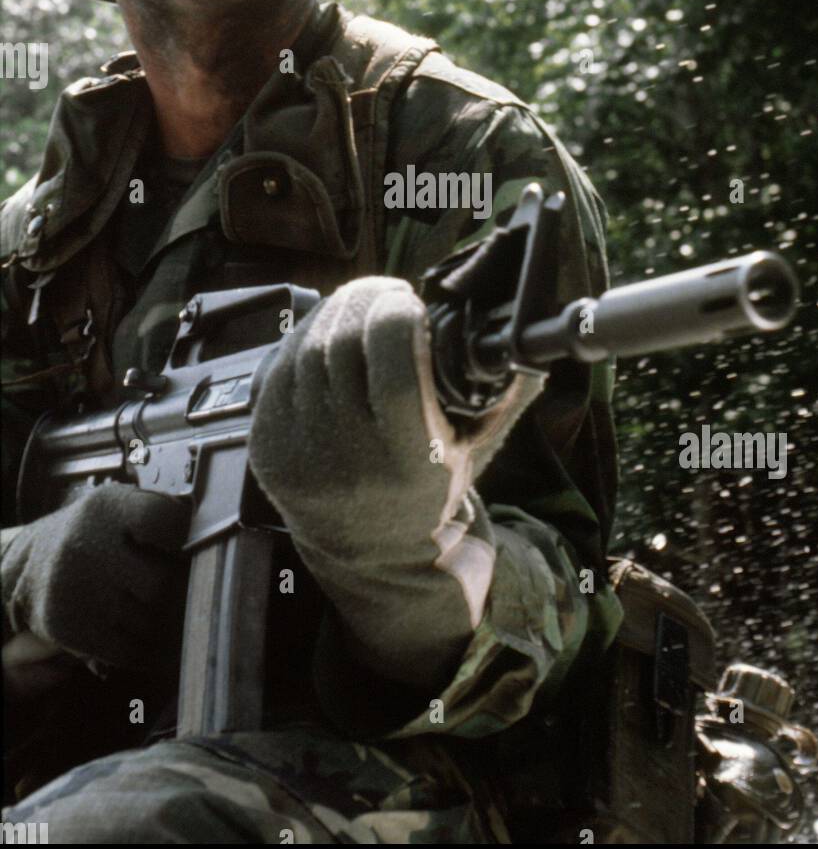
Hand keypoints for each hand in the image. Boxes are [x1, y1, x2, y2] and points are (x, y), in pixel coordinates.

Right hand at [1, 483, 189, 671]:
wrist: (32, 565)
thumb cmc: (94, 534)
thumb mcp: (120, 508)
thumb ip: (163, 514)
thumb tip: (218, 532)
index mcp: (107, 508)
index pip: (164, 521)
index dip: (186, 539)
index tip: (192, 550)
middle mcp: (85, 545)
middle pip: (160, 582)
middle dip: (173, 590)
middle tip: (176, 589)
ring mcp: (73, 589)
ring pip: (148, 621)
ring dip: (161, 622)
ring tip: (156, 610)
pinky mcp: (68, 628)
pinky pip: (130, 651)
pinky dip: (147, 650)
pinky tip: (148, 637)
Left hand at [248, 277, 545, 684]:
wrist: (374, 554)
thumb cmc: (434, 488)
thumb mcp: (478, 447)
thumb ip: (503, 390)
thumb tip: (522, 334)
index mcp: (406, 456)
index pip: (390, 355)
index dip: (399, 313)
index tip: (413, 304)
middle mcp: (345, 455)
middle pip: (343, 340)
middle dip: (366, 301)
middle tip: (388, 294)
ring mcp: (297, 451)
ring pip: (306, 346)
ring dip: (335, 313)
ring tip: (361, 309)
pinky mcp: (265, 445)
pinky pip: (277, 367)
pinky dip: (303, 338)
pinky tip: (328, 334)